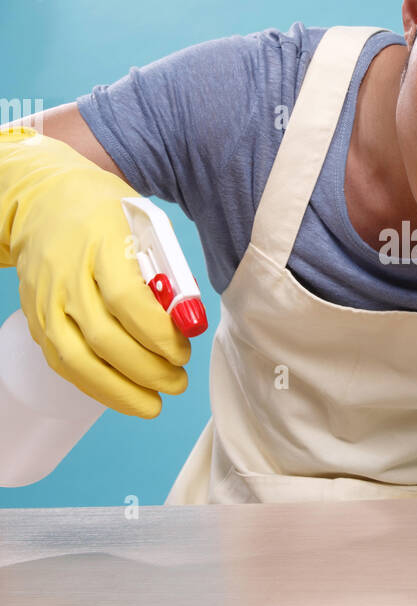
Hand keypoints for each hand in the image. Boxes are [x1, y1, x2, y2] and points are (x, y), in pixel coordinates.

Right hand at [0, 127, 190, 415]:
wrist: (44, 201)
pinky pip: (63, 364)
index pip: (126, 300)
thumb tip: (189, 323)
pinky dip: (95, 386)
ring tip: (154, 404)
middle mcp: (66, 275)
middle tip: (178, 381)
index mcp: (99, 243)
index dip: (157, 334)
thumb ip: (169, 274)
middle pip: (104, 338)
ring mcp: (47, 301)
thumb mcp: (147, 228)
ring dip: (120, 391)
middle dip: (148, 371)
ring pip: (78, 360)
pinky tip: (123, 395)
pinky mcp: (37, 320)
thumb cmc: (105, 214)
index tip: (183, 350)